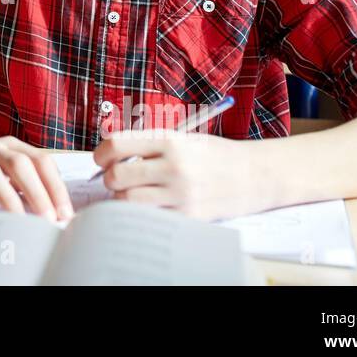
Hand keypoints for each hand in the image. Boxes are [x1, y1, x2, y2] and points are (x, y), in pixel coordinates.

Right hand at [0, 131, 73, 221]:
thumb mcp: (1, 164)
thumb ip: (24, 181)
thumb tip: (53, 210)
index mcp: (10, 146)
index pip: (40, 161)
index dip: (55, 186)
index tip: (66, 212)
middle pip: (19, 165)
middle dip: (37, 192)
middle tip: (49, 219)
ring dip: (8, 198)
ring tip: (20, 222)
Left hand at [93, 130, 269, 219]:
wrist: (256, 174)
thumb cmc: (214, 154)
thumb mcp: (182, 138)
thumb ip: (148, 146)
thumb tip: (109, 158)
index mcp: (170, 140)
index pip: (117, 145)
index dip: (101, 153)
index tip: (101, 158)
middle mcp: (174, 167)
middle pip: (117, 176)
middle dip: (110, 178)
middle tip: (117, 178)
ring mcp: (182, 194)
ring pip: (128, 202)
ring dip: (123, 199)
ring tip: (133, 193)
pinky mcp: (189, 216)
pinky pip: (150, 218)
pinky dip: (143, 214)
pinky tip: (151, 206)